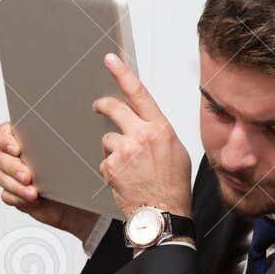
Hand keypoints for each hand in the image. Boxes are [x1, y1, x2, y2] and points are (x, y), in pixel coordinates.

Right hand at [0, 121, 97, 242]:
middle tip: (28, 176)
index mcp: (27, 139)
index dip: (5, 139)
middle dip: (13, 167)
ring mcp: (14, 176)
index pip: (5, 132)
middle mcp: (17, 156)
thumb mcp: (76, 150)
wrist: (78, 201)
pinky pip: (6, 195)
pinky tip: (31, 200)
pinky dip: (18, 198)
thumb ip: (72, 133)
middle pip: (0, 156)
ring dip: (16, 186)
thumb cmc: (77, 174)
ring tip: (33, 193)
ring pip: (1, 177)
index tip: (16, 149)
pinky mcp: (16, 194)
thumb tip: (88, 111)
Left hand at [91, 53, 192, 220]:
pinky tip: (124, 180)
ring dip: (114, 150)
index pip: (139, 93)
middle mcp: (141, 136)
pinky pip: (105, 160)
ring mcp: (123, 151)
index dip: (122, 73)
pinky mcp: (110, 166)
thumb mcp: (176, 151)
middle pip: (113, 108)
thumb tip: (146, 124)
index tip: (110, 60)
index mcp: (160, 128)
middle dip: (103, 105)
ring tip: (129, 168)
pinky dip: (111, 169)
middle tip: (98, 106)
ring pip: (108, 139)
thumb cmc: (173, 185)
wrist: (163, 213)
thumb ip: (159, 133)